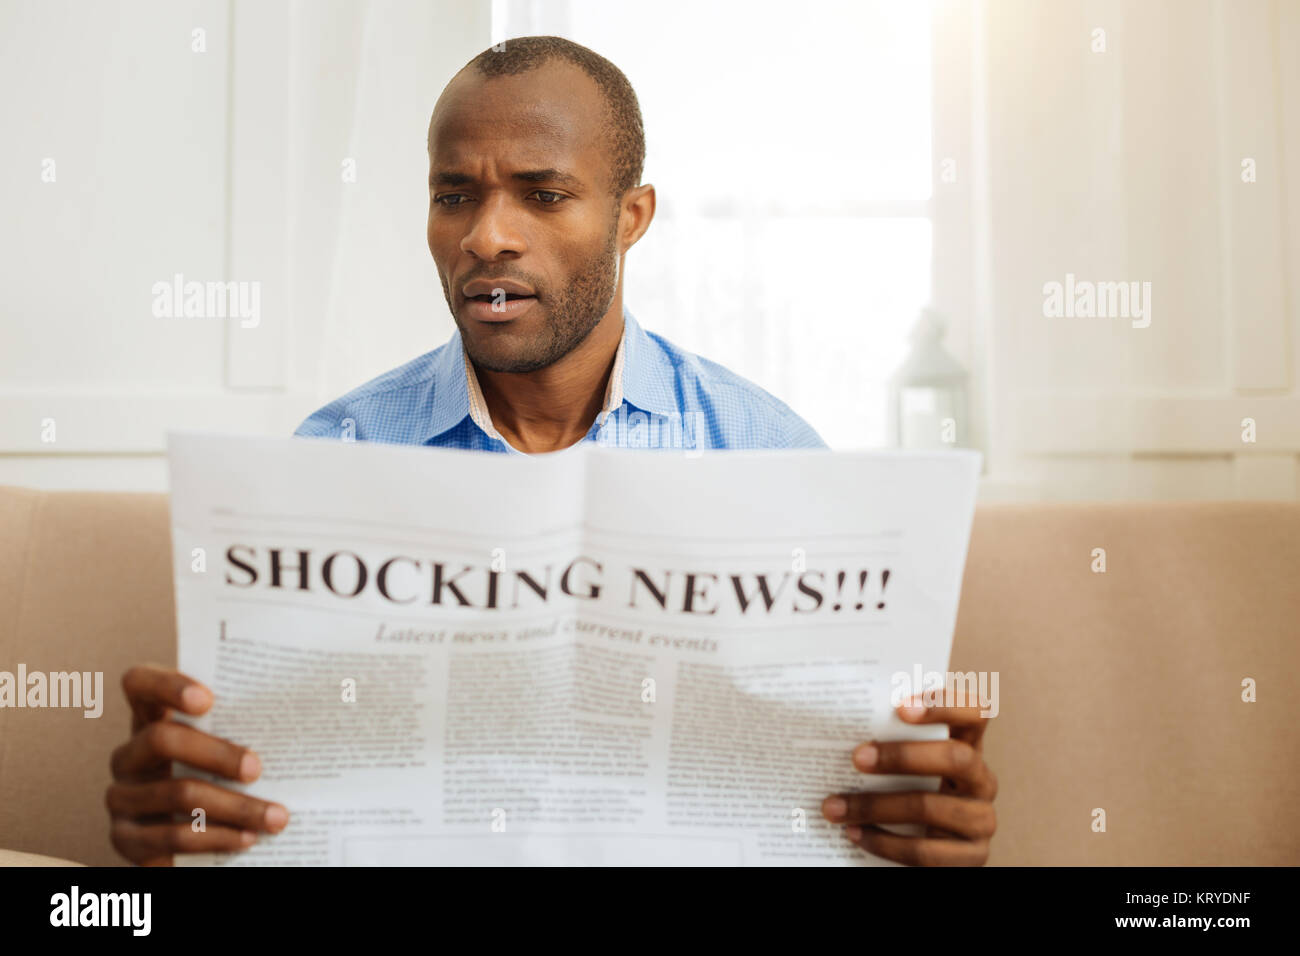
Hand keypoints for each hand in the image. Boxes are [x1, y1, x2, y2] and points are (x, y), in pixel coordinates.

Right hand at [106, 665, 288, 864]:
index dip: (168, 686)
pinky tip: (248, 839)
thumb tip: (310, 711)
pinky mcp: (125, 839)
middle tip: (257, 768)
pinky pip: (172, 836)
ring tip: (276, 817)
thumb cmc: (222, 779)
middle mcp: (130, 755)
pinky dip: (217, 838)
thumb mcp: (227, 748)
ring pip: (177, 794)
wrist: (191, 846)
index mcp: (152, 719)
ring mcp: (121, 797)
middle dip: (217, 753)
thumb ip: (244, 728)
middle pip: (162, 740)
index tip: (208, 699)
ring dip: (235, 807)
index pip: (140, 684)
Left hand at [821, 699, 996, 865]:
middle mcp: (981, 780)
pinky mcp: (972, 857)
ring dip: (876, 806)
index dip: (944, 705)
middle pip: (956, 758)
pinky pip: (925, 851)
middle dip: (902, 756)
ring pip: (931, 807)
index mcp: (969, 744)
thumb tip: (839, 726)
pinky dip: (884, 843)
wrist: (925, 848)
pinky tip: (854, 833)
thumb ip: (887, 740)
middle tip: (857, 757)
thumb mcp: (903, 763)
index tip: (901, 708)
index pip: (976, 712)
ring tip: (835, 806)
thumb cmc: (903, 789)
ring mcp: (981, 820)